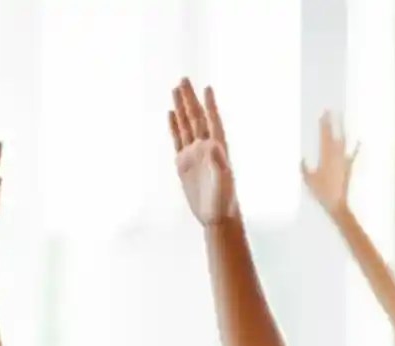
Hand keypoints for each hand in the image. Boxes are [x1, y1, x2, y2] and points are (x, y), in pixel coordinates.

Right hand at [169, 78, 236, 226]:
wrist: (216, 217)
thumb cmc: (224, 201)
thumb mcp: (223, 181)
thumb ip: (219, 162)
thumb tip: (213, 144)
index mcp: (218, 148)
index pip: (213, 121)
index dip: (210, 105)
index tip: (207, 88)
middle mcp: (206, 147)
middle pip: (196, 118)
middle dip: (190, 99)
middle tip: (183, 79)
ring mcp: (194, 154)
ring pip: (186, 125)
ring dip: (181, 108)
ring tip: (175, 90)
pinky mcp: (183, 164)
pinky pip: (178, 139)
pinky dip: (174, 126)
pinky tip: (170, 114)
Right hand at [301, 111, 358, 216]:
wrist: (337, 203)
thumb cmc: (321, 193)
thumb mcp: (308, 180)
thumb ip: (304, 168)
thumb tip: (302, 159)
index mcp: (325, 156)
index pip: (324, 136)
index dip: (324, 124)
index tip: (324, 113)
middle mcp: (336, 155)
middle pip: (334, 135)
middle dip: (333, 122)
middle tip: (332, 111)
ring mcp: (344, 160)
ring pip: (343, 142)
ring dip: (342, 130)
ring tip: (342, 120)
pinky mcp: (349, 167)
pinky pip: (353, 155)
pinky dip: (356, 148)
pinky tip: (359, 141)